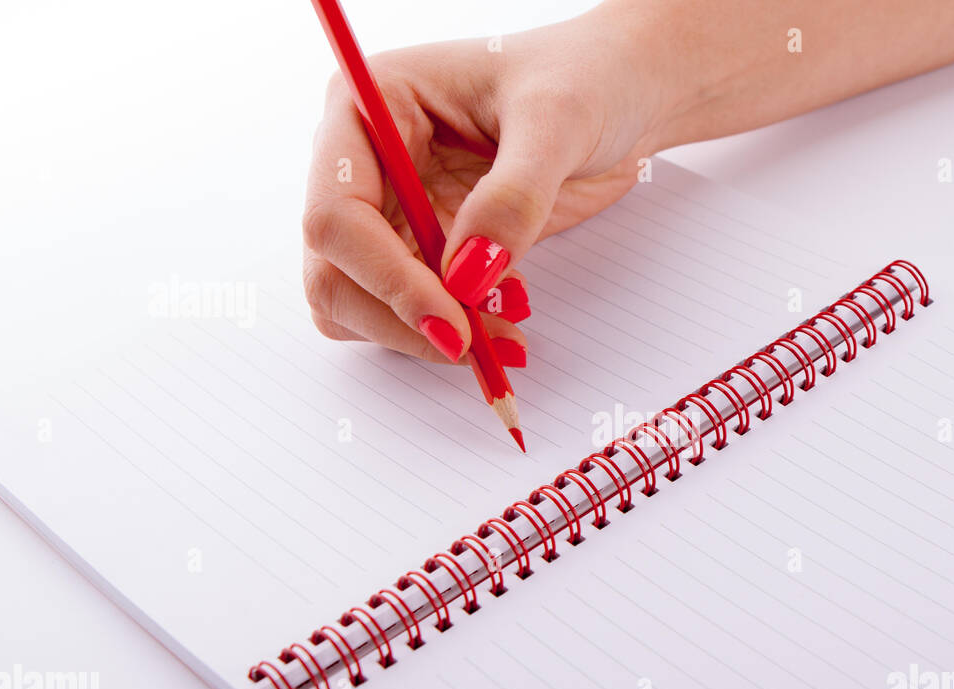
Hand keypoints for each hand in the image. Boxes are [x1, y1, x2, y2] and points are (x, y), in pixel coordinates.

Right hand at [302, 13, 671, 363]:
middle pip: (333, 270)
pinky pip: (406, 312)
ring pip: (358, 303)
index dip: (386, 278)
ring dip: (422, 335)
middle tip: (476, 345)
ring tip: (504, 332)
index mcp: (370, 105)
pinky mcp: (425, 248)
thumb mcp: (557, 122)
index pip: (336, 213)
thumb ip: (512, 199)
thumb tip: (466, 278)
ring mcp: (391, 208)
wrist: (620, 94)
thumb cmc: (584, 78)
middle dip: (400, 318)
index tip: (450, 322)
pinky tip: (505, 312)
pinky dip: (447, 331)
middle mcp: (364, 160)